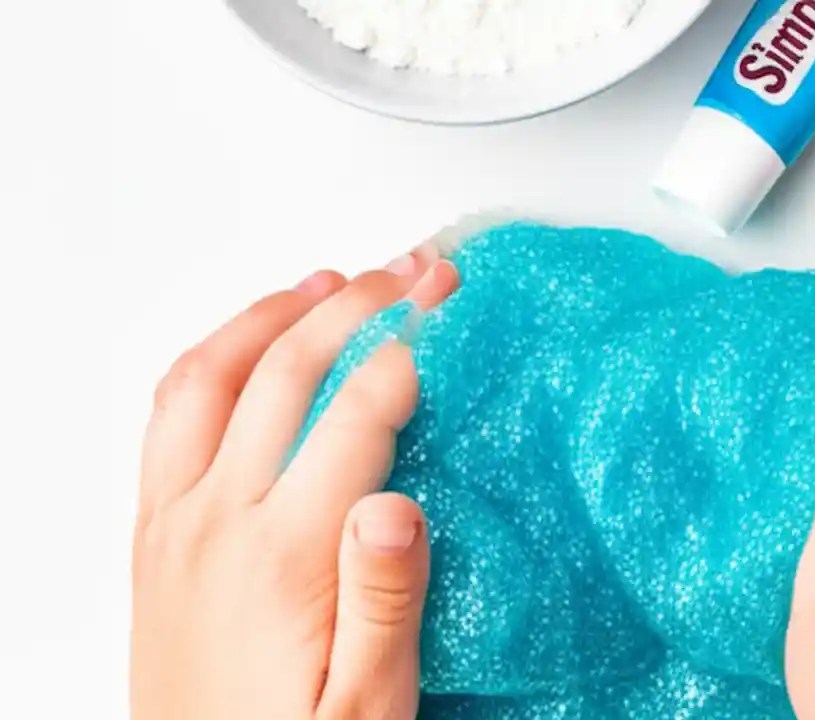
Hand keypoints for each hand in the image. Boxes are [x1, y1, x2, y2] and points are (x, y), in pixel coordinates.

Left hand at [131, 249, 459, 719]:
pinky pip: (166, 419)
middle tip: (407, 270)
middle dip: (356, 305)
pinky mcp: (152, 536)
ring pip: (209, 379)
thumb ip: (384, 604)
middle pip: (285, 374)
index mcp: (286, 559)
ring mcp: (174, 523)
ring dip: (269, 315)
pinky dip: (209, 361)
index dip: (406, 346)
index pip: (354, 416)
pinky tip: (241, 350)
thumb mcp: (368, 709)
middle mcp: (218, 524)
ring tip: (324, 281)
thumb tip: (396, 503)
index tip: (444, 304)